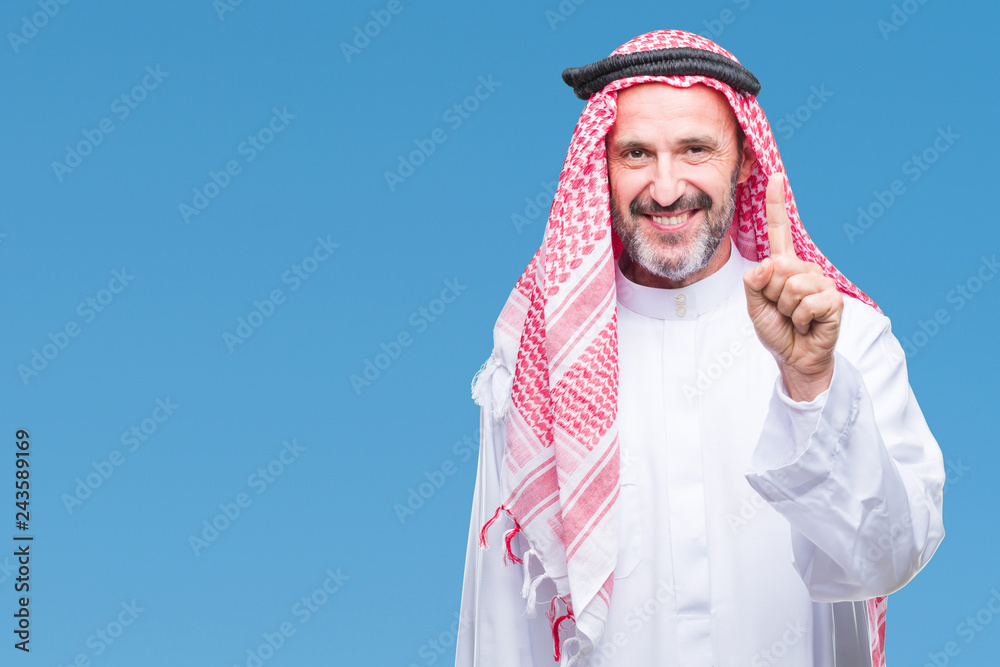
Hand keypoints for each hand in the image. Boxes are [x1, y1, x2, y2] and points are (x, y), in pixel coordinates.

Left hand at [743, 172, 843, 401]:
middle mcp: (805, 269)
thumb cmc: (776, 329)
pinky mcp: (834, 300)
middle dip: (771, 295)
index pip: (780, 230)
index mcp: (784, 265)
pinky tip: (807, 324)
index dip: (777, 204)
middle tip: (780, 310)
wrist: (794, 357)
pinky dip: (801, 319)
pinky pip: (807, 303)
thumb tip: (768, 265)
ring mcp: (822, 283)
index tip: (776, 176)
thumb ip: (754, 283)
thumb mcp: (754, 305)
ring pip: (791, 286)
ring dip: (786, 309)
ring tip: (794, 318)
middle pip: (778, 268)